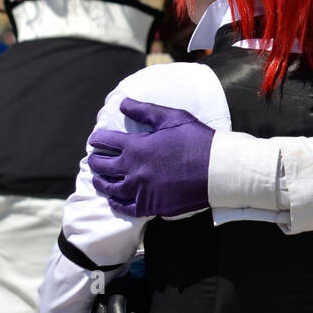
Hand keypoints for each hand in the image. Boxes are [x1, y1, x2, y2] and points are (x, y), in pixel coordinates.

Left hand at [88, 97, 214, 218]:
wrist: (218, 170)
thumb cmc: (197, 140)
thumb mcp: (172, 118)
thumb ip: (144, 111)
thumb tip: (123, 104)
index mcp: (136, 146)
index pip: (105, 141)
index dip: (98, 139)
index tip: (96, 139)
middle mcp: (133, 169)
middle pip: (101, 166)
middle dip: (95, 160)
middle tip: (95, 158)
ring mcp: (140, 190)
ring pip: (109, 188)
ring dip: (100, 182)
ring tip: (98, 179)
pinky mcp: (150, 206)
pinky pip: (124, 208)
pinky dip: (116, 203)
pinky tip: (114, 199)